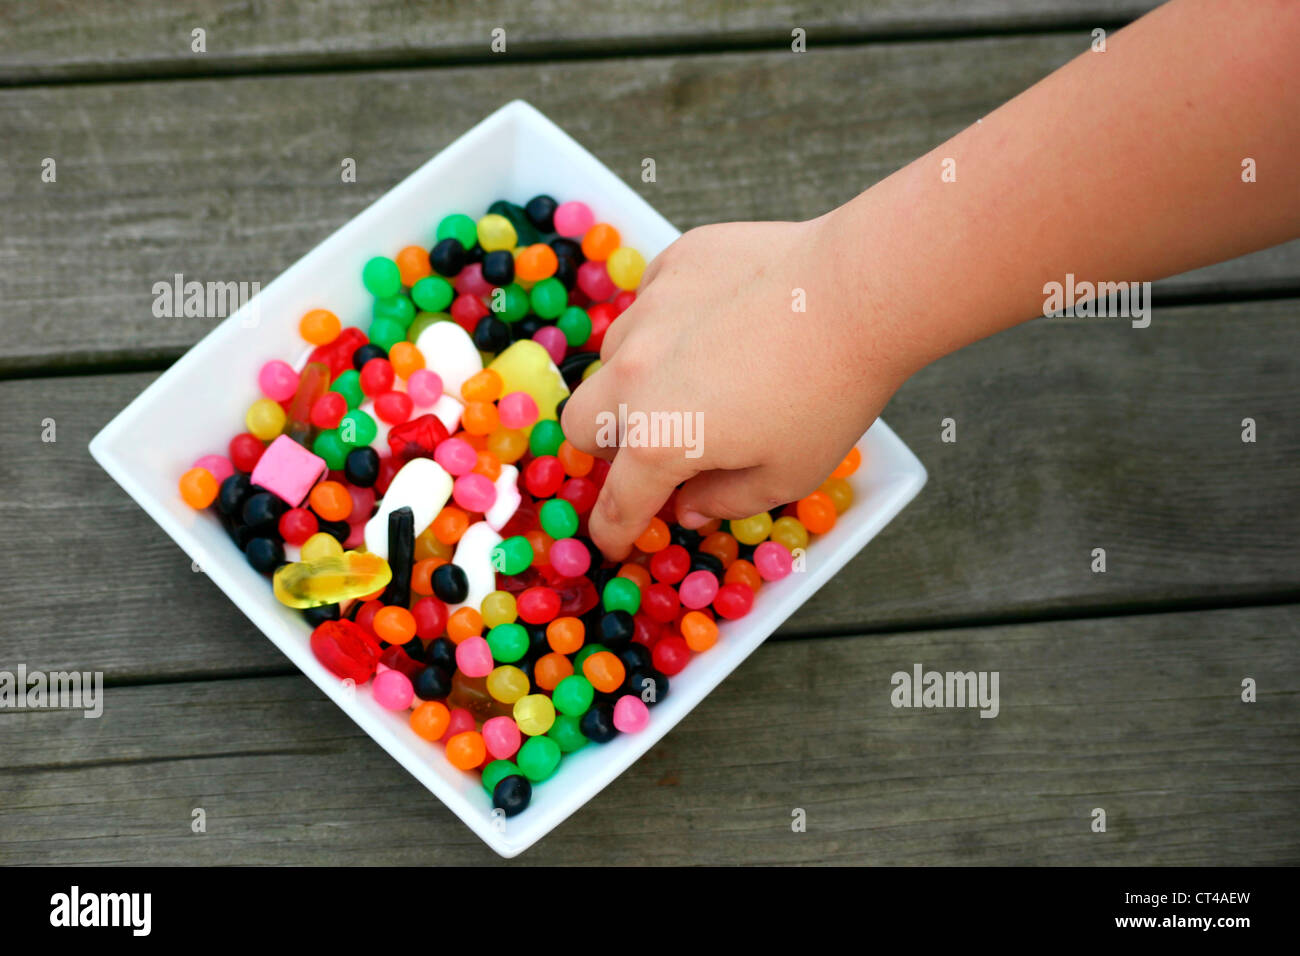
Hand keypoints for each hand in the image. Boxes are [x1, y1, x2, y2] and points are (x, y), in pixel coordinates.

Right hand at [561, 212, 913, 558]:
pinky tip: (716, 323)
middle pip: (580, 423)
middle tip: (657, 446)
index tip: (613, 539)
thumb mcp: (787, 475)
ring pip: (613, 357)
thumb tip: (690, 507)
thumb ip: (726, 500)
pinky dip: (666, 324)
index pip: (617, 500)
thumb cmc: (830, 394)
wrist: (858, 292)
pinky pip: (648, 302)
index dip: (613, 529)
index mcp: (659, 438)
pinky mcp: (673, 262)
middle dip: (607, 446)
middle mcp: (635, 374)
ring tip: (697, 376)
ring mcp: (648, 311)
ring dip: (637, 379)